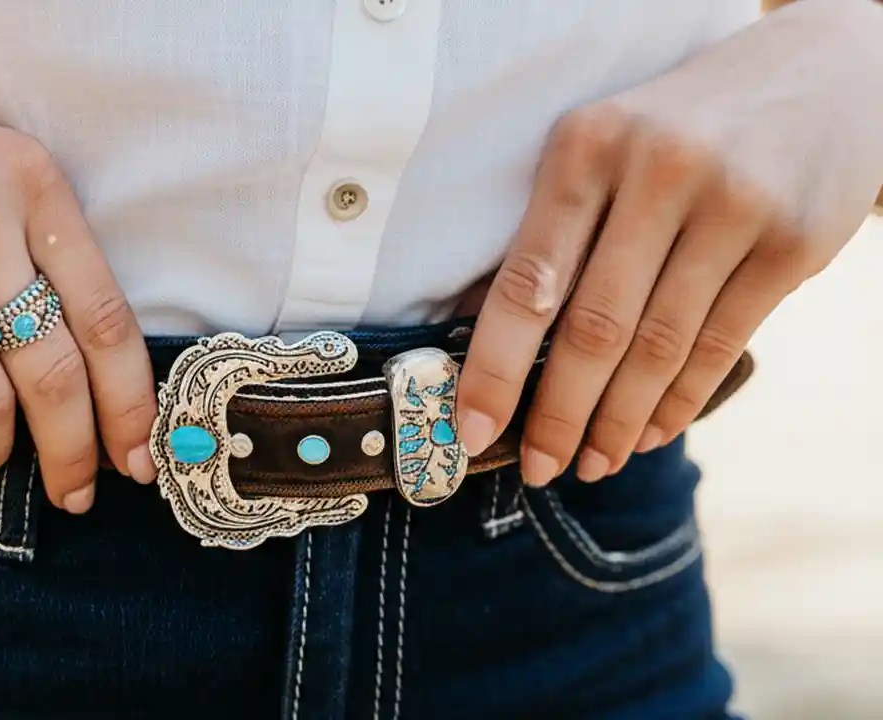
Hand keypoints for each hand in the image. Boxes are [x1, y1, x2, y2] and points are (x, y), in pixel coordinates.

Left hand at [456, 0, 882, 485]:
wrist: (819, 75)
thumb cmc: (678, 125)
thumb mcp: (605, 144)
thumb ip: (555, 228)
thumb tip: (489, 339)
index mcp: (586, 147)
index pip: (525, 281)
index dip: (494, 369)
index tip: (470, 430)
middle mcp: (656, 172)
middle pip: (592, 329)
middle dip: (558, 416)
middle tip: (541, 468)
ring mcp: (732, 207)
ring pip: (658, 348)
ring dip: (617, 422)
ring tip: (592, 463)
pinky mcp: (791, 242)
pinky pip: (720, 345)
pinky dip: (679, 401)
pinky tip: (649, 431)